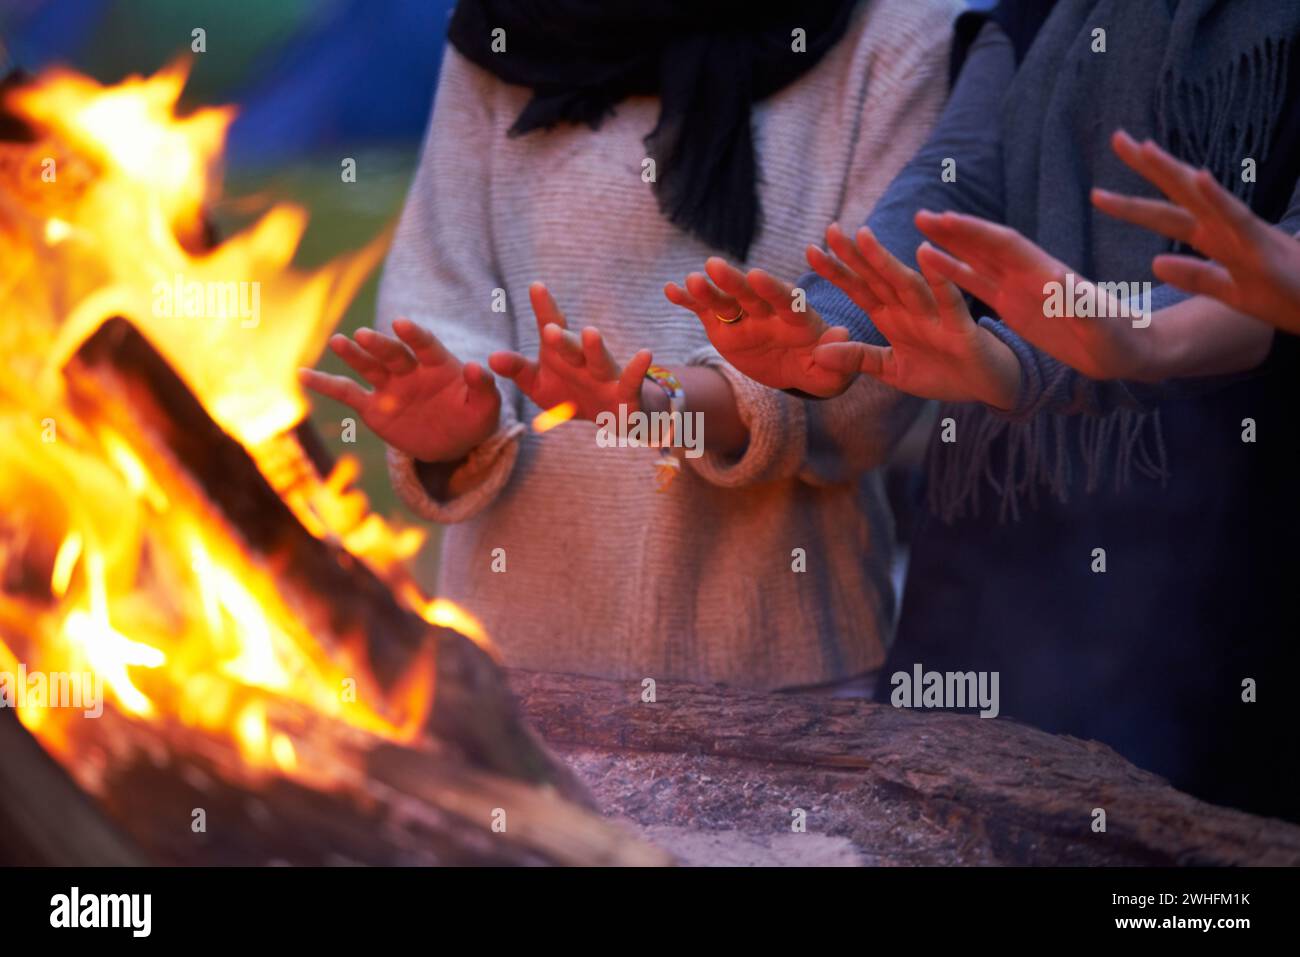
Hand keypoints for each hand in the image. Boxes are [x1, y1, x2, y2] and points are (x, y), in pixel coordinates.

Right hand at [298, 318, 500, 462]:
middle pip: (392, 354)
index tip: (401, 323)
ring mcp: (389, 386)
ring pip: (368, 366)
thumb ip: (485, 387)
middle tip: (365, 335)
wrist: (454, 441)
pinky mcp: (373, 407)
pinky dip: (325, 384)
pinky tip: (302, 374)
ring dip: (353, 354)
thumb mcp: (487, 407)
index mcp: (438, 363)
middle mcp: (410, 369)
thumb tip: (477, 366)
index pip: (425, 344)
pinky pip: (346, 393)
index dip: (414, 334)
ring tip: (338, 341)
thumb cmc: (473, 418)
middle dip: (379, 345)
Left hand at [488, 282, 652, 421]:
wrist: (614, 416)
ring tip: (591, 332)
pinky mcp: (626, 393)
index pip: (552, 327)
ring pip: (600, 360)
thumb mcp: (539, 386)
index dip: (544, 308)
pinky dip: (637, 368)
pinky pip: (632, 380)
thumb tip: (490, 358)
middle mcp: (583, 359)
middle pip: (571, 348)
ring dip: (595, 348)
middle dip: (562, 339)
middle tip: (549, 328)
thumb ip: (518, 370)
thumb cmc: (572, 395)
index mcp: (561, 354)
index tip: (536, 286)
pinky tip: (645, 353)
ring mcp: (606, 375)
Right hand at [665, 256, 853, 397]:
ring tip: (689, 281)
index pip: (784, 299)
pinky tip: (670, 291)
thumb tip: (840, 335)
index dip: (771, 289)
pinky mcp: (724, 325)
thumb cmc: (822, 369)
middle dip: (734, 280)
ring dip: (708, 290)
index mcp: (797, 316)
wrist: (798, 369)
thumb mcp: (834, 372)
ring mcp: (744, 315)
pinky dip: (688, 301)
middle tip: (714, 266)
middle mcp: (768, 310)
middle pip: (750, 293)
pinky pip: (704, 311)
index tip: (757, 276)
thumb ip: (838, 355)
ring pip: (725, 300)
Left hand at [806, 223, 1020, 407]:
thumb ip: (857, 359)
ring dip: (886, 261)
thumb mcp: (891, 370)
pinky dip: (939, 280)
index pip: (860, 289)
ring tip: (865, 237)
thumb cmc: (941, 372)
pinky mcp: (961, 328)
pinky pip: (949, 301)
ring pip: (907, 284)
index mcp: (893, 317)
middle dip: (855, 255)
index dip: (836, 271)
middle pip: (879, 278)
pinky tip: (925, 256)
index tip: (810, 250)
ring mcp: (936, 316)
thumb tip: (817, 353)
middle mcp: (911, 310)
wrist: (987, 386)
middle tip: (832, 228)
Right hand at [915, 210, 1156, 380]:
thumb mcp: (1103, 325)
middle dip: (956, 230)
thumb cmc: (1121, 339)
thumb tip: (1061, 281)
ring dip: (951, 244)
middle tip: (920, 214)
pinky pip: (980, 286)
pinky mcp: (1015, 307)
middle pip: (987, 245)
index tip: (947, 220)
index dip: (977, 233)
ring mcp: (1021, 289)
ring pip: (979, 260)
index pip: (1006, 246)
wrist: (1129, 350)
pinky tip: (933, 266)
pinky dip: (956, 274)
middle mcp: (1031, 275)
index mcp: (1048, 274)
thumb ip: (1081, 304)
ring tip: (920, 229)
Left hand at [1092, 129, 1299, 333]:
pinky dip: (1216, 197)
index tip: (1097, 191)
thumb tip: (1155, 262)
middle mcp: (1224, 228)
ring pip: (1201, 196)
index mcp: (1214, 239)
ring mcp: (1243, 233)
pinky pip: (1236, 217)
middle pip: (1177, 192)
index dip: (1131, 203)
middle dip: (1147, 166)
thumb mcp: (1231, 292)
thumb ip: (1196, 277)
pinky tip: (1198, 176)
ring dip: (1173, 172)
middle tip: (1116, 137)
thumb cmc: (1288, 297)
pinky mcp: (1261, 246)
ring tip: (1146, 147)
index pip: (1165, 215)